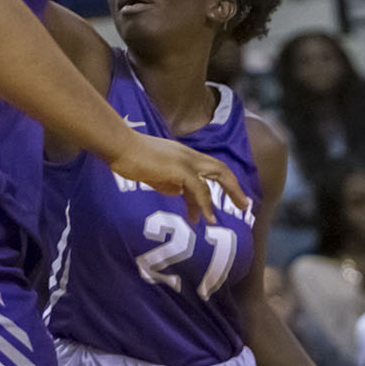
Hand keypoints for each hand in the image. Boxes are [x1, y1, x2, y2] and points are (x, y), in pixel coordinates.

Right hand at [104, 134, 249, 225]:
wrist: (120, 146)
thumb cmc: (131, 158)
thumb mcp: (155, 172)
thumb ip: (170, 182)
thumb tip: (181, 194)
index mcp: (185, 154)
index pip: (210, 167)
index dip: (223, 181)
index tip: (229, 196)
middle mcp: (190, 155)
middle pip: (221, 169)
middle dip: (234, 188)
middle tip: (244, 206)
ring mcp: (186, 160)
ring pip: (216, 175)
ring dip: (226, 196)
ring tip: (223, 219)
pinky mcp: (180, 169)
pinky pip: (199, 188)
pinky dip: (205, 204)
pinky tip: (206, 218)